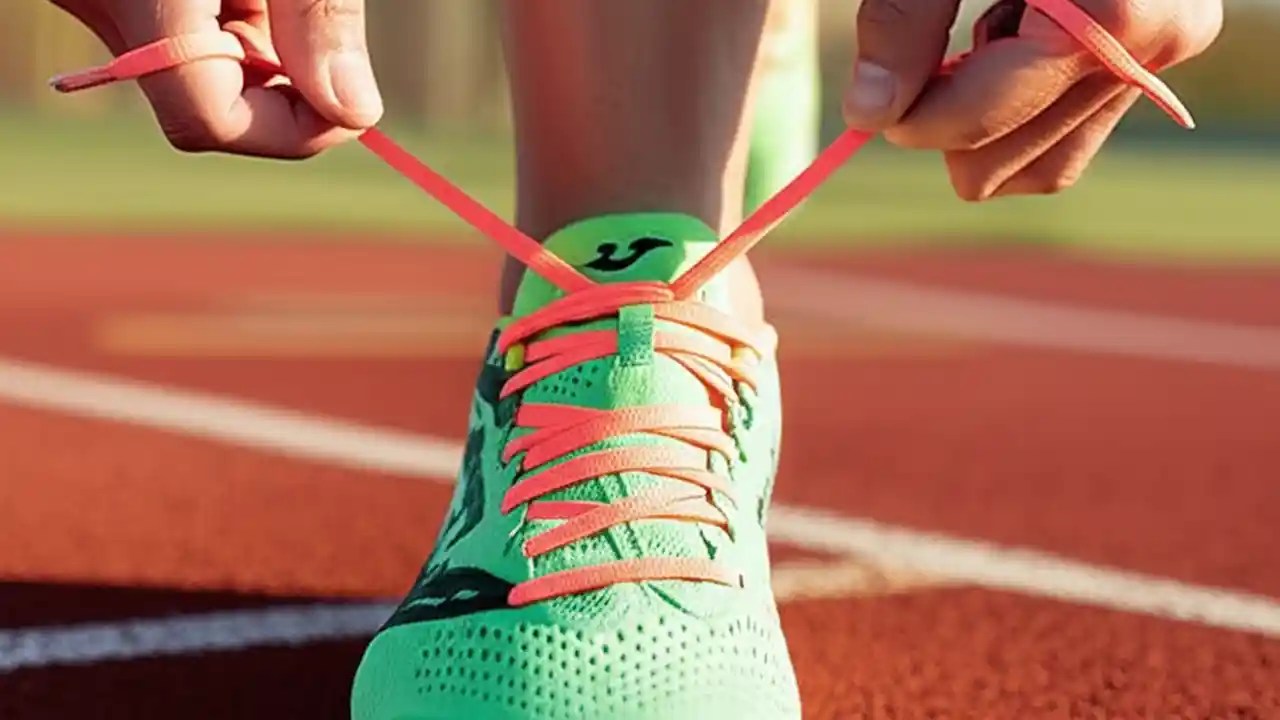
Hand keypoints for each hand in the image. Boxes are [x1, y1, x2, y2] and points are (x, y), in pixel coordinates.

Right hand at [49, 0, 382, 157]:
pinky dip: (230, 34)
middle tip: (327, 53)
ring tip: (283, 3)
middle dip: (281, 99)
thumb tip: (356, 112)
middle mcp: (102, 4)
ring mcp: (98, 3)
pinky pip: (177, 43)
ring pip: (194, 79)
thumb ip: (322, 19)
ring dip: (259, 62)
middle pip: (203, 109)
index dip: (294, 133)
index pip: (210, 122)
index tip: (352, 106)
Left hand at [842, 0, 1222, 199]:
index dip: (912, 113)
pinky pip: (1063, 146)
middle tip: (940, 43)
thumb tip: (867, 115)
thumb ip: (904, 20)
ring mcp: (1158, 67)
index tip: (876, 86)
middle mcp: (1154, 49)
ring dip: (988, 115)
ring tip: (991, 23)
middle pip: (1001, 164)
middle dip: (951, 113)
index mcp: (1114, 13)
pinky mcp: (1146, 75)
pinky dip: (1020, 109)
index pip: (980, 121)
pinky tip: (1017, 33)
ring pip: (1037, 169)